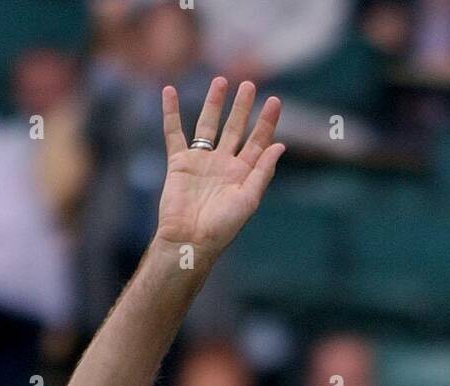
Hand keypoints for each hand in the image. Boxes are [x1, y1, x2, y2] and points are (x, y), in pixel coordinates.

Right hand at [157, 77, 283, 257]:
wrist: (189, 240)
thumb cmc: (221, 227)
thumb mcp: (248, 200)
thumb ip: (262, 172)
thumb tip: (280, 146)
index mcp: (243, 175)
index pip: (257, 142)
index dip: (266, 122)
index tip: (274, 101)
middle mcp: (223, 165)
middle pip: (235, 129)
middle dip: (242, 107)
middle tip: (248, 84)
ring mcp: (201, 162)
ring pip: (207, 125)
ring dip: (213, 103)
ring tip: (220, 81)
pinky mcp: (179, 163)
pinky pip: (173, 132)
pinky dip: (171, 112)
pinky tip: (169, 91)